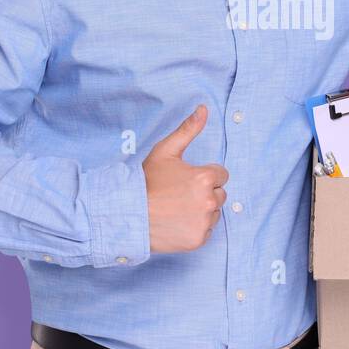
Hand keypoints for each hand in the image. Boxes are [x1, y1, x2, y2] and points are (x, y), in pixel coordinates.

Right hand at [143, 105, 228, 253]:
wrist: (128, 215)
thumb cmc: (146, 182)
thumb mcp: (165, 151)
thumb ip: (188, 129)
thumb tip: (204, 108)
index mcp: (205, 178)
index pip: (220, 174)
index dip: (203, 175)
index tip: (185, 180)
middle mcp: (209, 201)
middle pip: (220, 194)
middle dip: (205, 193)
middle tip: (179, 195)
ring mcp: (204, 222)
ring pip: (214, 213)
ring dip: (202, 211)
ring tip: (177, 209)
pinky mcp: (198, 240)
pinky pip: (206, 231)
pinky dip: (195, 228)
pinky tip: (177, 223)